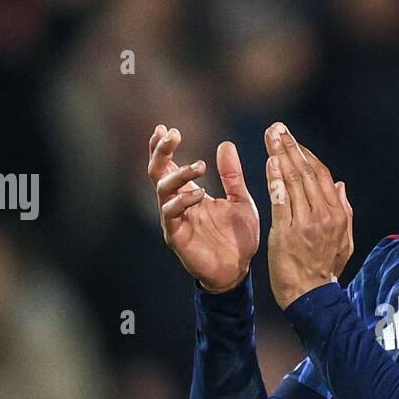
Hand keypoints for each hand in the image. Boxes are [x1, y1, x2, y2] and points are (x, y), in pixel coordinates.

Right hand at [148, 124, 259, 292]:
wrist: (239, 270)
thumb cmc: (238, 237)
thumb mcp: (240, 200)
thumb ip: (232, 175)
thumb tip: (226, 144)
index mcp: (190, 193)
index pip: (169, 165)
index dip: (163, 147)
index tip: (166, 128)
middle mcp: (178, 203)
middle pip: (157, 173)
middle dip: (161, 152)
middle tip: (172, 134)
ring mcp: (175, 220)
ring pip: (162, 191)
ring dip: (178, 175)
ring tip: (199, 166)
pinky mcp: (177, 237)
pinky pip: (171, 215)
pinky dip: (182, 202)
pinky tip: (198, 194)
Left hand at [263, 122, 353, 309]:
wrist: (311, 295)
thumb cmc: (324, 268)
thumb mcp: (344, 240)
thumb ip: (343, 210)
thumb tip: (341, 185)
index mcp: (337, 214)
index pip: (322, 175)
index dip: (306, 154)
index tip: (293, 140)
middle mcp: (324, 214)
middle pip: (307, 172)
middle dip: (291, 147)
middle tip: (278, 128)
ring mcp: (306, 223)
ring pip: (294, 181)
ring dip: (281, 155)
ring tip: (272, 136)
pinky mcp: (287, 232)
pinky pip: (281, 200)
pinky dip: (276, 179)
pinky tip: (270, 162)